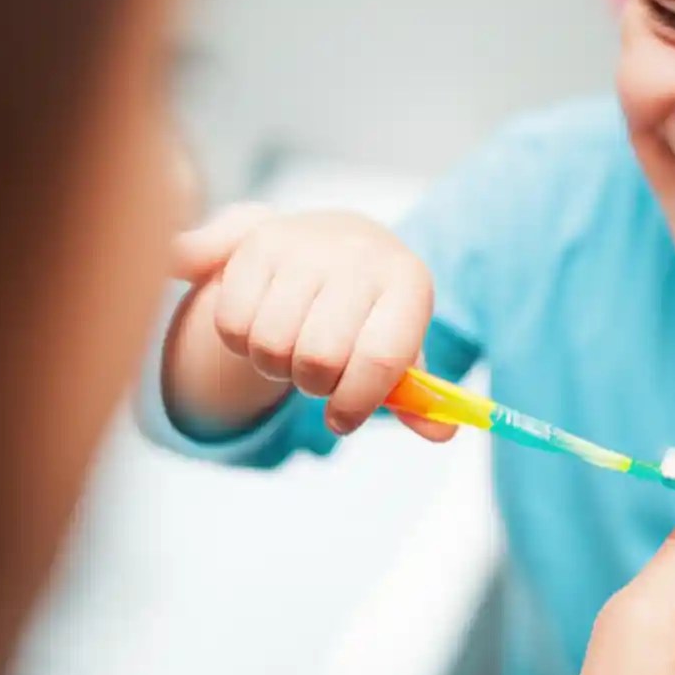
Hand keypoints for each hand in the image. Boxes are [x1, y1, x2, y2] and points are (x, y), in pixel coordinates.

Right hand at [169, 204, 454, 439]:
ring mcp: (306, 245)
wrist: (336, 241)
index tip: (341, 420)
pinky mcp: (257, 241)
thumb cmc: (371, 311)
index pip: (381, 359)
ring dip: (274, 365)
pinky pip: (231, 324)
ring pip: (270, 344)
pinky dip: (241, 343)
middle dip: (313, 384)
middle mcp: (359, 257)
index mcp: (408, 285)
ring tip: (292, 347)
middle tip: (319, 373)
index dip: (356, 403)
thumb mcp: (400, 346)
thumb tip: (442, 433)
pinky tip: (263, 323)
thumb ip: (418, 397)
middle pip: (319, 359)